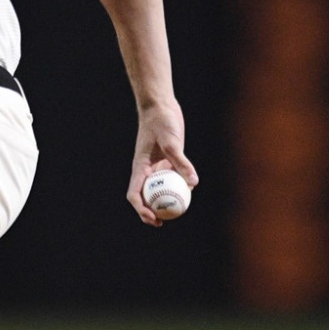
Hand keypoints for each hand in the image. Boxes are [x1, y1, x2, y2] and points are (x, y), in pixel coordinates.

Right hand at [125, 99, 198, 226]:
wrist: (161, 106)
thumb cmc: (161, 121)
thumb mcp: (171, 140)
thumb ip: (181, 161)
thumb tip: (193, 183)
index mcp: (140, 167)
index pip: (135, 193)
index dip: (141, 209)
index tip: (152, 218)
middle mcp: (146, 170)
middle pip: (145, 196)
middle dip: (150, 212)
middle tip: (162, 223)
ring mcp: (156, 166)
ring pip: (158, 189)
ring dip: (164, 201)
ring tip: (176, 213)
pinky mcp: (167, 161)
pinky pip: (171, 178)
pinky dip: (177, 186)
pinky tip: (189, 192)